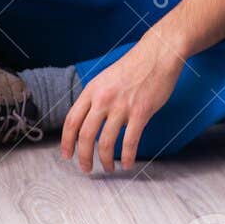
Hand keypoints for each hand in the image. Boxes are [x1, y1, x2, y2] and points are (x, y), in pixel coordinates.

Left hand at [60, 36, 184, 172]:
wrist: (157, 54)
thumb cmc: (134, 67)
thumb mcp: (105, 79)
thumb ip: (96, 98)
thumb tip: (91, 121)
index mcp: (92, 90)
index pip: (71, 120)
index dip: (67, 141)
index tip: (67, 155)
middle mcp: (103, 99)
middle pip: (85, 135)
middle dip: (83, 157)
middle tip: (86, 169)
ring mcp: (121, 105)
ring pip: (106, 142)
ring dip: (105, 160)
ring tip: (108, 168)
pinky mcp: (140, 111)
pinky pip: (130, 141)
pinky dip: (127, 156)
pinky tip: (128, 164)